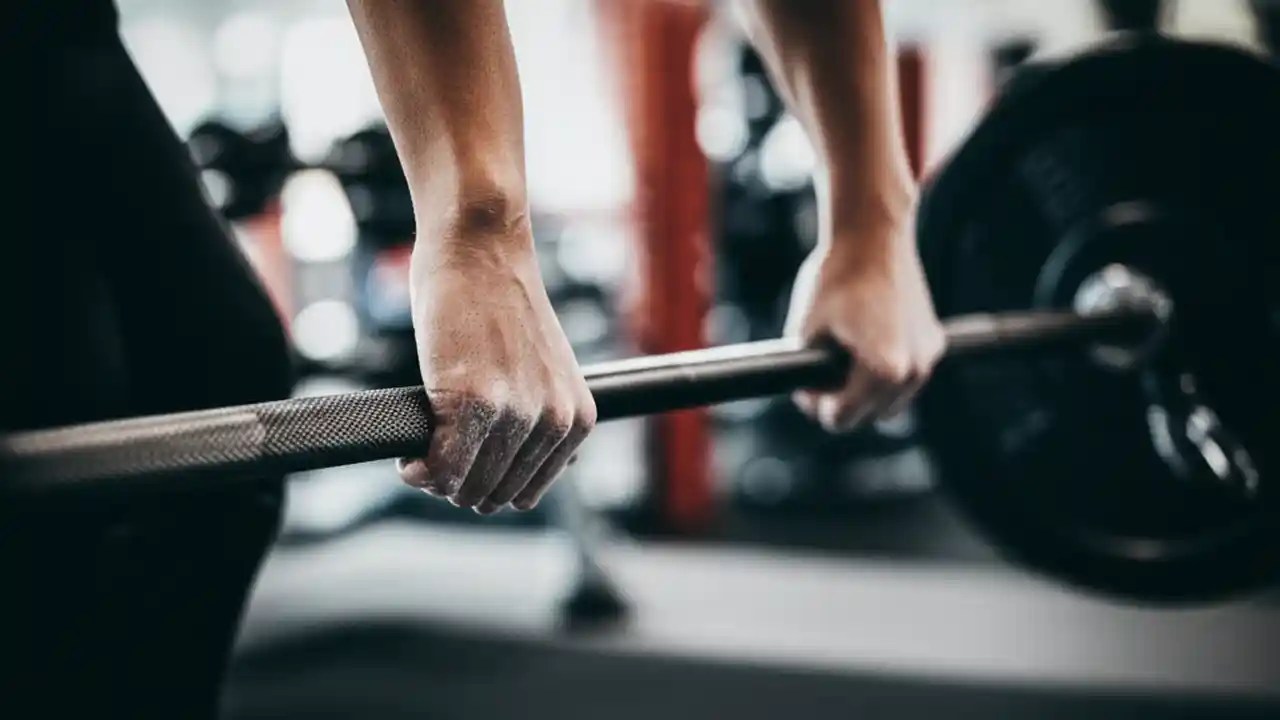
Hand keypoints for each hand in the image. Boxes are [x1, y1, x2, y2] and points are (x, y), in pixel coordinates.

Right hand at [397, 220, 595, 513]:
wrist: (482, 245)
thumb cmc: (501, 301)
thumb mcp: (543, 368)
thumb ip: (540, 418)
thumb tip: (522, 483)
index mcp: (577, 419)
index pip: (525, 491)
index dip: (484, 485)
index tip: (458, 466)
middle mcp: (553, 422)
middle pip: (494, 495)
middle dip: (458, 484)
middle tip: (431, 458)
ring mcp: (515, 414)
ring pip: (466, 486)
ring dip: (436, 479)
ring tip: (419, 453)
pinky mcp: (473, 401)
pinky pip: (440, 467)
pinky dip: (418, 470)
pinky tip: (407, 457)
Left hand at [784, 214, 945, 431]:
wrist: (872, 233)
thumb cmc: (835, 278)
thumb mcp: (804, 332)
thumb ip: (806, 375)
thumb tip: (811, 399)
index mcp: (884, 370)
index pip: (840, 419)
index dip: (815, 404)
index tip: (804, 383)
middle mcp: (915, 370)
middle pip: (869, 416)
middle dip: (842, 401)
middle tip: (817, 373)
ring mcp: (928, 356)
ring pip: (890, 400)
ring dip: (866, 391)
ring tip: (841, 358)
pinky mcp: (934, 341)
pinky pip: (906, 376)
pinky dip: (885, 371)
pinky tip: (864, 344)